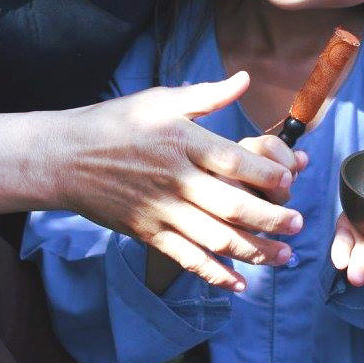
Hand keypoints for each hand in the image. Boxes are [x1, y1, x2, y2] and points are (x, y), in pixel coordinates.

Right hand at [58, 72, 304, 291]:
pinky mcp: (148, 232)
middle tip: (298, 224)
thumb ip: (206, 94)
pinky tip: (240, 283)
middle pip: (233, 206)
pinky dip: (215, 274)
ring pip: (216, 238)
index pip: (235, 162)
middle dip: (273, 219)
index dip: (269, 174)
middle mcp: (176, 179)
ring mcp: (162, 210)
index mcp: (183, 142)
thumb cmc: (115, 123)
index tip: (290, 179)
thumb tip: (244, 79)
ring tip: (284, 257)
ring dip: (256, 251)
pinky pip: (187, 258)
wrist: (65, 156)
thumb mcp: (160, 100)